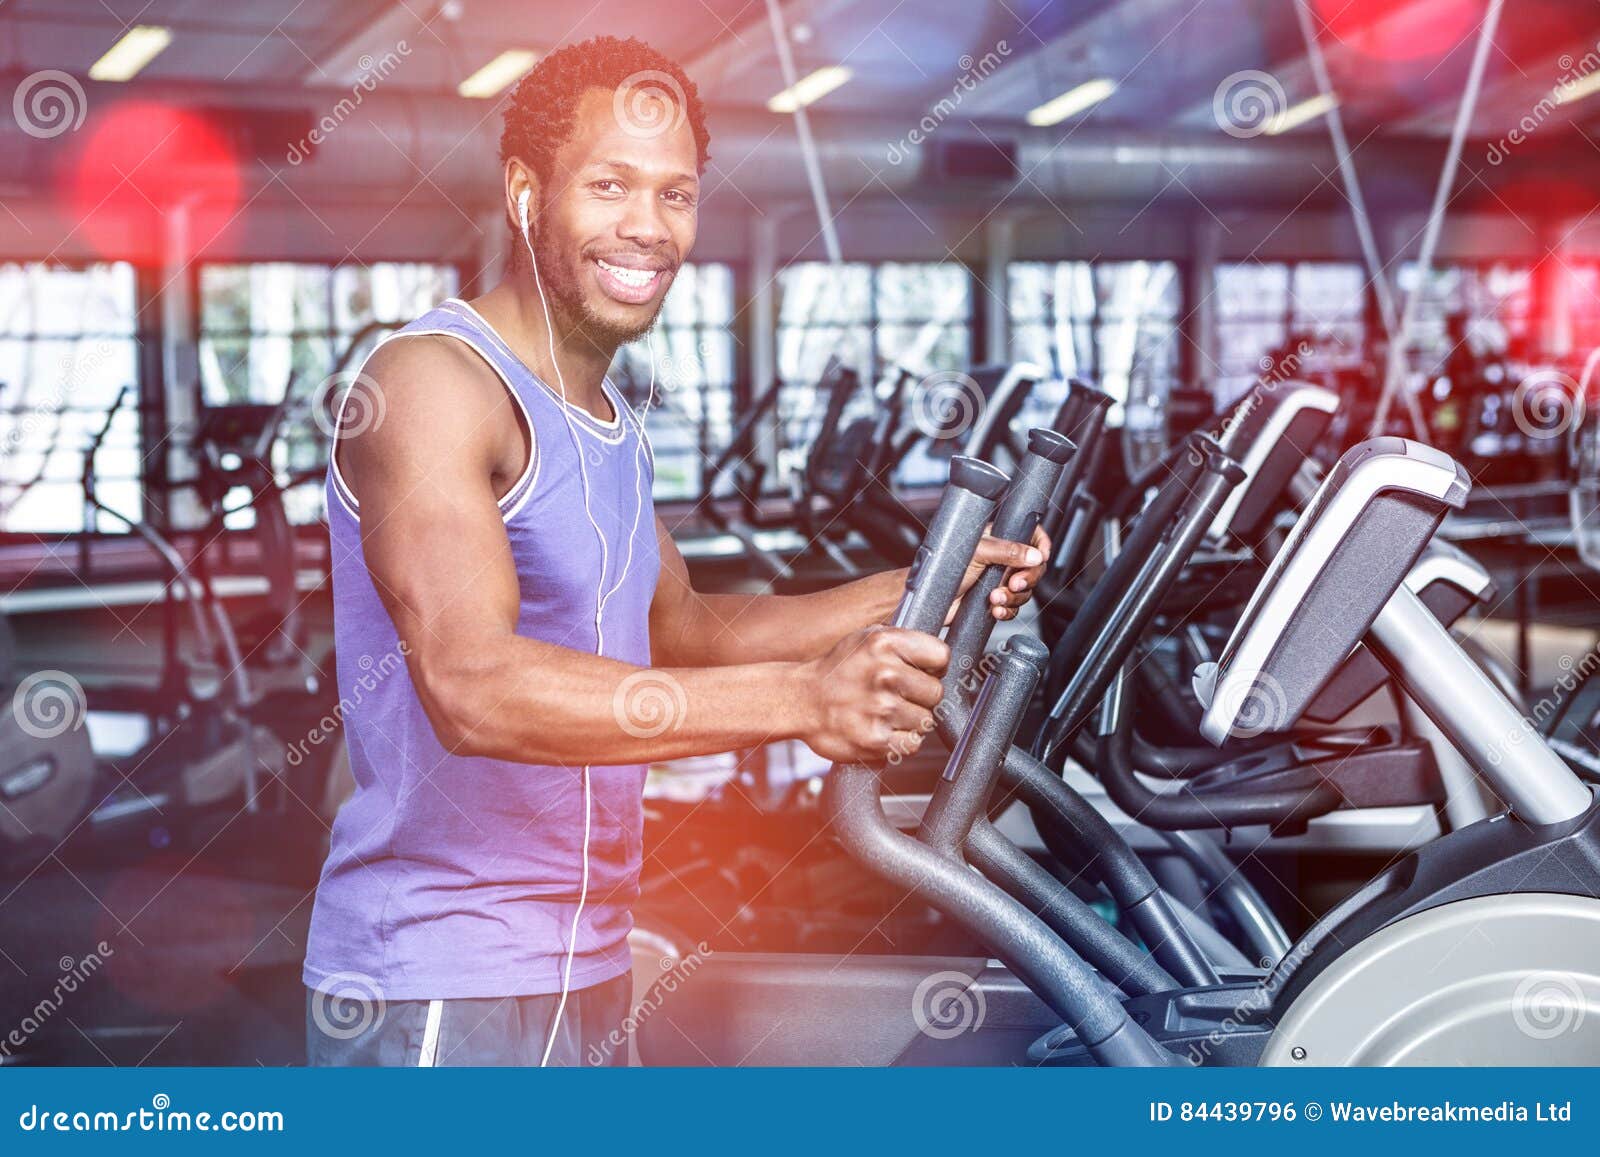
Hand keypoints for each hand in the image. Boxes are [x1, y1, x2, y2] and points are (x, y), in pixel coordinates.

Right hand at [799, 626, 949, 764]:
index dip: (934, 667)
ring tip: (885, 711)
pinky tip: (884, 728)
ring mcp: (881, 708)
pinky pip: (913, 743)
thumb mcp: (867, 638)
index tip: (923, 672)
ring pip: (926, 720)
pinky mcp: (877, 739)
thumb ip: (904, 640)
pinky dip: (902, 740)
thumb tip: (943, 640)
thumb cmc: (835, 671)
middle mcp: (885, 674)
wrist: (800, 701)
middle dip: (921, 696)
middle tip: (898, 695)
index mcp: (885, 644)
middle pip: (936, 692)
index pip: (941, 656)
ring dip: (910, 719)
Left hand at [951, 524, 1050, 623]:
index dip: (1040, 545)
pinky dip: (1007, 611)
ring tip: (995, 597)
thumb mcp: (978, 553)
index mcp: (998, 539)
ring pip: (1024, 590)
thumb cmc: (942, 568)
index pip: (1030, 535)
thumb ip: (1008, 551)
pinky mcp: (993, 600)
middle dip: (1027, 578)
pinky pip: (1013, 607)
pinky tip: (995, 610)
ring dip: (1013, 597)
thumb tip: (1033, 555)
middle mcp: (1001, 559)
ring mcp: (998, 580)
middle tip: (1014, 583)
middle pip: (1033, 567)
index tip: (1040, 556)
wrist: (929, 599)